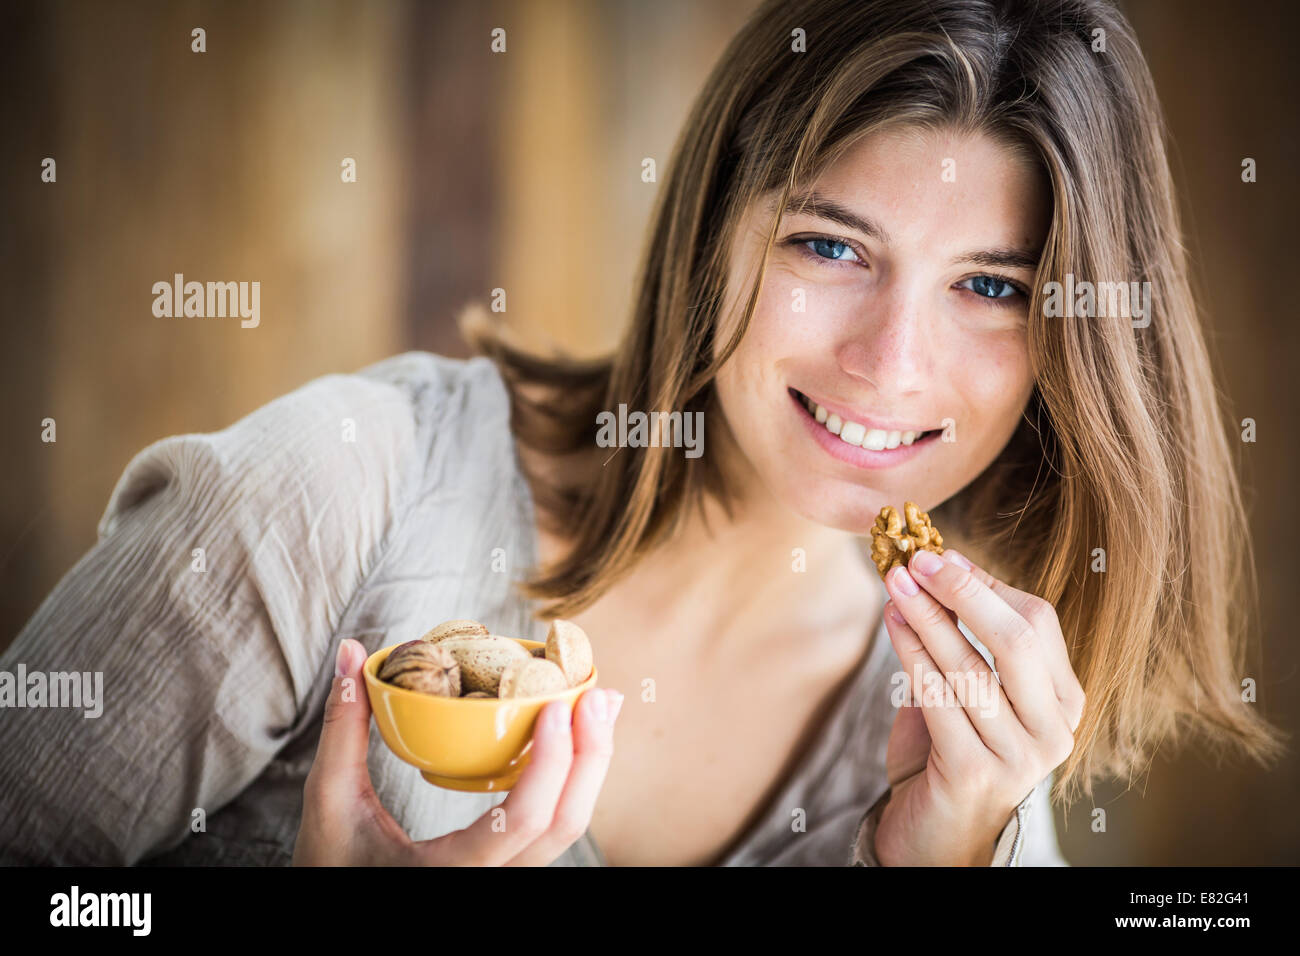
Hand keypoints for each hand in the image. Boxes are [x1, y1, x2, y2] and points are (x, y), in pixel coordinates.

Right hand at [293, 638, 622, 865]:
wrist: (333, 910)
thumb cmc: (328, 865)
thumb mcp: (329, 800)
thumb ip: (343, 727)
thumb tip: (352, 652)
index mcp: (448, 872)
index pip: (520, 822)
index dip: (552, 763)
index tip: (557, 705)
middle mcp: (489, 882)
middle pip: (563, 825)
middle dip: (592, 756)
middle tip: (601, 694)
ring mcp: (503, 878)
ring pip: (566, 828)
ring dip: (590, 765)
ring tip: (599, 705)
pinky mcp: (507, 867)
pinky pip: (552, 826)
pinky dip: (572, 778)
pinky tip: (575, 737)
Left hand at [873, 549, 1083, 865]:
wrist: (935, 834)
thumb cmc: (950, 750)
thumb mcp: (972, 690)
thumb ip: (969, 637)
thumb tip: (946, 563)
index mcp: (1063, 703)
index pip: (1037, 624)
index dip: (986, 585)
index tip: (941, 556)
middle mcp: (1052, 731)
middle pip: (1014, 640)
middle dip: (962, 593)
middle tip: (918, 560)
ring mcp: (1017, 757)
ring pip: (969, 667)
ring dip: (926, 617)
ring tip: (894, 585)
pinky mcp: (972, 774)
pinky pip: (938, 698)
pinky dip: (911, 653)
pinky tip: (892, 625)